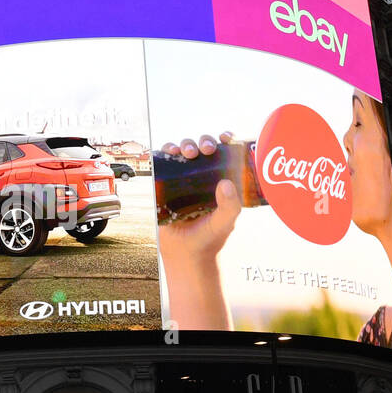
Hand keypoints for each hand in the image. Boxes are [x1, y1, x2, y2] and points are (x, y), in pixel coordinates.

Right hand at [157, 132, 241, 260]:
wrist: (186, 255)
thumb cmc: (210, 238)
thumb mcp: (226, 222)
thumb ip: (231, 205)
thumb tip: (225, 183)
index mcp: (218, 180)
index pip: (223, 153)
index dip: (224, 140)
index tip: (225, 137)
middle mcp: (200, 176)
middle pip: (200, 148)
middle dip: (203, 142)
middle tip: (206, 149)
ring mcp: (180, 180)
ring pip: (180, 152)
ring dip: (182, 145)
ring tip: (186, 152)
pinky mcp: (163, 186)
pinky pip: (160, 164)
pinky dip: (161, 153)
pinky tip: (166, 152)